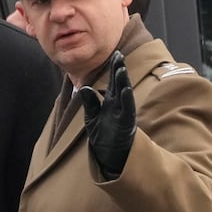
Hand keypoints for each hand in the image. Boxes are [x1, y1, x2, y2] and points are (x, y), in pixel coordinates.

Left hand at [78, 50, 135, 179]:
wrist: (110, 158)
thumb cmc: (103, 137)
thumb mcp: (92, 118)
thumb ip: (89, 103)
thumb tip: (84, 88)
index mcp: (110, 103)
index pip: (112, 83)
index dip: (114, 69)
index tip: (115, 54)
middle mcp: (118, 106)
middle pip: (119, 85)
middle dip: (119, 70)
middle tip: (119, 54)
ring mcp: (123, 115)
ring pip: (123, 96)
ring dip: (122, 82)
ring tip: (120, 69)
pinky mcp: (125, 125)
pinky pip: (126, 111)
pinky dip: (125, 100)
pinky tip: (124, 90)